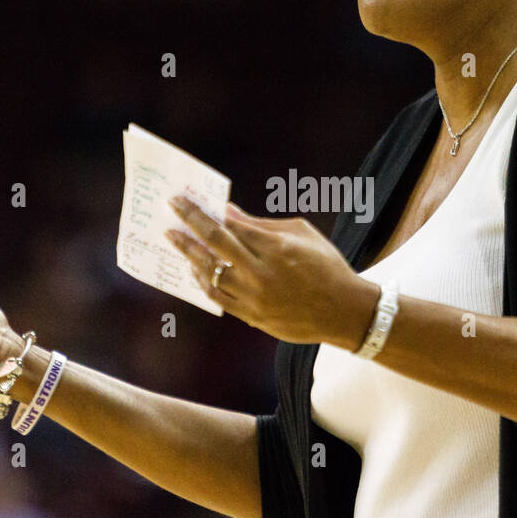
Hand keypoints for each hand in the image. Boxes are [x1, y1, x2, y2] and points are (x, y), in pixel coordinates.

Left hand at [165, 195, 379, 347]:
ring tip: (175, 239)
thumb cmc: (327, 266)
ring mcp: (255, 297)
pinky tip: (194, 270)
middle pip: (215, 243)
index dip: (205, 211)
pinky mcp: (253, 317)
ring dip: (189, 253)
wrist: (344, 311)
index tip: (186, 200)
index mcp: (276, 247)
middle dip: (189, 222)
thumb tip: (228, 213)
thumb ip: (262, 225)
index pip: (230, 225)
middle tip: (172, 209)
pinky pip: (218, 298)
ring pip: (210, 273)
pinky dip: (203, 282)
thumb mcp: (302, 234)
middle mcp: (262, 272)